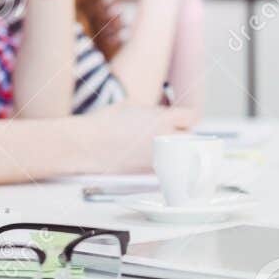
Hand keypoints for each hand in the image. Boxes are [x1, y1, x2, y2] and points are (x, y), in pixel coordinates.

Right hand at [83, 105, 198, 172]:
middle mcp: (165, 138)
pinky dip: (163, 163)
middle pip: (189, 137)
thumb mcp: (131, 105)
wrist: (86, 145)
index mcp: (163, 118)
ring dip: (175, 150)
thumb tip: (160, 114)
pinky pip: (166, 166)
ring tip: (161, 146)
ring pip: (180, 154)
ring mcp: (159, 157)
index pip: (192, 117)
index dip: (186, 117)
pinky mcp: (150, 172)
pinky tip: (150, 158)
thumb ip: (153, 110)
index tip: (183, 119)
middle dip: (183, 134)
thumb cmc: (104, 124)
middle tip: (172, 133)